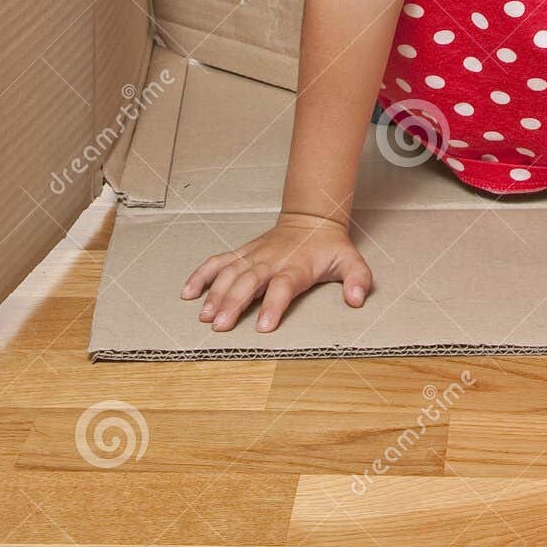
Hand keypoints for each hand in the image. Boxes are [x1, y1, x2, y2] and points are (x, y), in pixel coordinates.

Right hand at [180, 212, 373, 332]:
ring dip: (215, 294)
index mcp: (296, 267)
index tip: (264, 326)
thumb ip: (358, 280)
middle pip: (248, 282)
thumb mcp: (352, 261)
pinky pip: (217, 262)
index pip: (283, 287)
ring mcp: (253, 256)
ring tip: (204, 317)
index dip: (273, 305)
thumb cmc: (329, 247)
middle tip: (221, 326)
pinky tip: (187, 293)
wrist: (311, 219)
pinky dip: (200, 275)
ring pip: (229, 273)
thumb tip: (357, 299)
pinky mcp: (242, 253)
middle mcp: (271, 261)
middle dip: (233, 304)